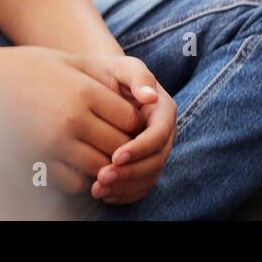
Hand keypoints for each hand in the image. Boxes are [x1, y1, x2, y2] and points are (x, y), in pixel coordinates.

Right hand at [0, 46, 143, 194]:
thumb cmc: (33, 68)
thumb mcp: (74, 63)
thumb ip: (108, 80)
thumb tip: (144, 98)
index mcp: (83, 93)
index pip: (130, 119)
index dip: (136, 122)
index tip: (129, 119)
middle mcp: (70, 121)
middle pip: (119, 145)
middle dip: (126, 145)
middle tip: (121, 139)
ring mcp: (51, 145)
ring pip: (99, 167)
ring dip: (107, 163)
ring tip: (102, 150)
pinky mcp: (35, 161)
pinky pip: (72, 181)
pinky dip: (83, 176)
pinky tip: (80, 161)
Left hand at [84, 55, 176, 205]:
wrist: (102, 83)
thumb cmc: (113, 73)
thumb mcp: (125, 68)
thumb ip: (139, 78)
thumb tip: (150, 96)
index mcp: (164, 111)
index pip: (159, 135)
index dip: (140, 149)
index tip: (115, 156)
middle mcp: (163, 134)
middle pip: (156, 161)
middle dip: (131, 173)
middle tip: (102, 178)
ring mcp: (154, 151)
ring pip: (149, 177)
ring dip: (125, 187)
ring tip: (98, 188)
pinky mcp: (143, 164)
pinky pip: (140, 186)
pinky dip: (124, 194)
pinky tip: (103, 194)